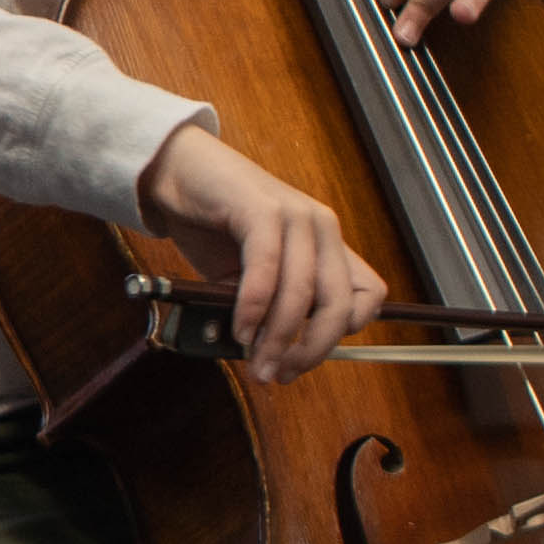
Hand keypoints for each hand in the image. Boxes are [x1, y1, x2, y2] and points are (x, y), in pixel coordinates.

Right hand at [135, 122, 386, 380]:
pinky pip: (268, 270)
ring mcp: (295, 215)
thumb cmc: (210, 223)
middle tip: (279, 372)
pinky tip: (239, 327)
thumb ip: (265, 308)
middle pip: (342, 303)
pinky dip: (253, 306)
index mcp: (327, 243)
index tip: (305, 356)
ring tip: (253, 359)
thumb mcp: (247, 275)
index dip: (344, 332)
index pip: (369, 294)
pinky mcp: (262, 210)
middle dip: (311, 348)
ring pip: (304, 292)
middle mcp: (322, 227)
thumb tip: (265, 356)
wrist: (174, 171)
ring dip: (278, 336)